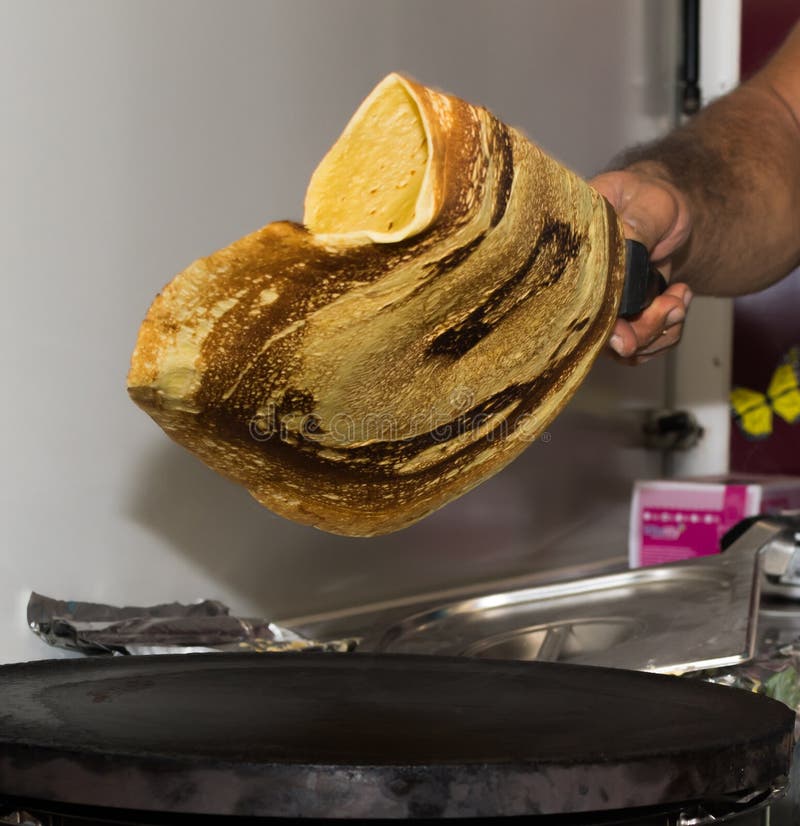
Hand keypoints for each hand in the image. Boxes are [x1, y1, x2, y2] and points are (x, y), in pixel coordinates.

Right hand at [590, 167, 692, 363]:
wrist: (667, 211)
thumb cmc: (650, 197)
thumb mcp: (647, 204)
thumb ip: (636, 230)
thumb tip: (624, 260)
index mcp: (568, 257)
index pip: (571, 305)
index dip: (599, 327)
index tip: (624, 338)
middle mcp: (576, 289)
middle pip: (595, 336)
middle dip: (640, 333)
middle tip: (671, 306)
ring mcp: (598, 308)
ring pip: (621, 348)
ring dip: (659, 331)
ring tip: (679, 297)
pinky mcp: (619, 321)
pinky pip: (641, 348)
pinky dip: (667, 333)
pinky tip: (677, 301)